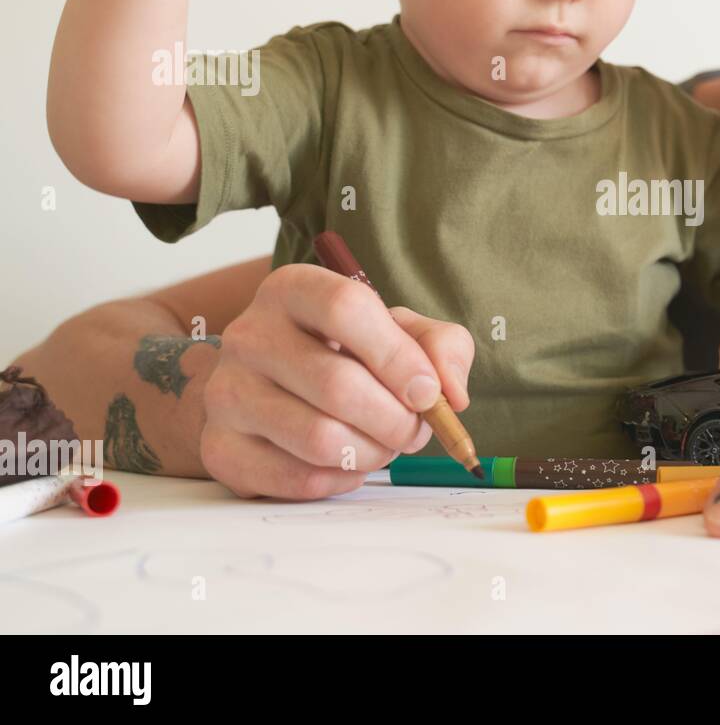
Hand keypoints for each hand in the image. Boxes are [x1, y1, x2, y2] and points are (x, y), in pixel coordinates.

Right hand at [199, 263, 474, 499]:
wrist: (266, 387)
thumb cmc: (345, 353)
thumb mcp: (398, 332)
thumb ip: (440, 346)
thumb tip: (449, 394)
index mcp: (292, 290)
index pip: (346, 308)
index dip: (398, 356)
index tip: (427, 392)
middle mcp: (248, 335)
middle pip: (336, 384)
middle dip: (395, 419)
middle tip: (414, 431)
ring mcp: (226, 393)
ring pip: (319, 438)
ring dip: (373, 453)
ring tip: (384, 445)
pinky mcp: (220, 448)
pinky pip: (298, 477)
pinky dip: (343, 478)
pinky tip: (352, 463)